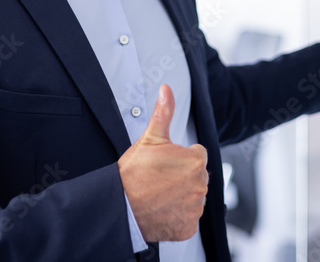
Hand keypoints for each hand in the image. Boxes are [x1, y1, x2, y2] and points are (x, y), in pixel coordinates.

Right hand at [118, 85, 208, 241]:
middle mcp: (200, 185)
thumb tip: (166, 91)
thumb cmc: (133, 175)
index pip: (197, 155)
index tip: (166, 164)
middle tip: (161, 178)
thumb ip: (163, 112)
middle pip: (197, 176)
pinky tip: (163, 208)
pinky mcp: (188, 227)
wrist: (120, 206)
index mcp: (195, 162)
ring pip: (194, 197)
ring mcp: (195, 208)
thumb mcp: (149, 138)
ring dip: (182, 196)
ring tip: (160, 193)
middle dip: (183, 176)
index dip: (180, 157)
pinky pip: (189, 218)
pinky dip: (178, 215)